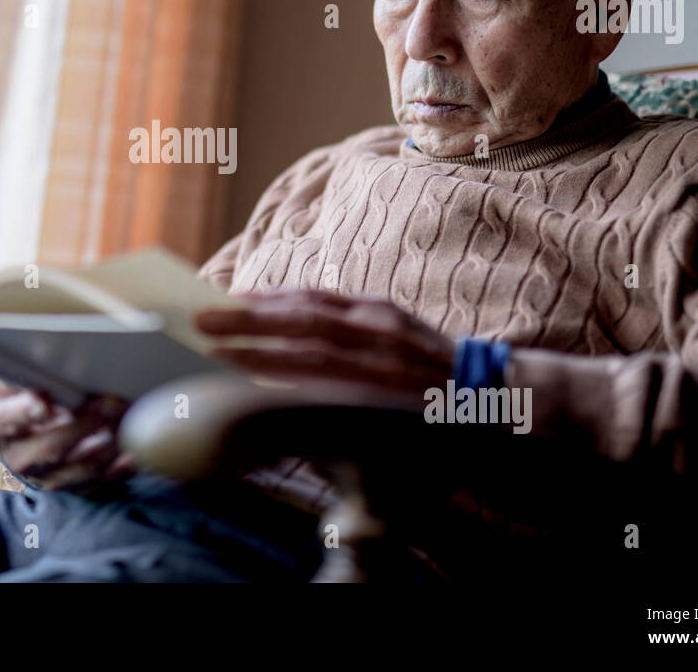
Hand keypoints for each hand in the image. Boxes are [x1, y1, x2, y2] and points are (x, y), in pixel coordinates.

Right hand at [0, 365, 135, 490]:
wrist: (30, 423)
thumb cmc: (23, 390)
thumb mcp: (9, 372)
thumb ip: (10, 360)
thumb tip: (18, 342)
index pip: (4, 421)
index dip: (22, 412)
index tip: (43, 402)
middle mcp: (18, 457)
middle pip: (50, 448)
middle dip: (83, 425)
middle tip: (108, 402)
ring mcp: (47, 477)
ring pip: (80, 468)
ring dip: (109, 445)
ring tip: (126, 417)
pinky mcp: (73, 488)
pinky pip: (101, 484)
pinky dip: (120, 469)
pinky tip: (133, 451)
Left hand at [194, 289, 454, 397]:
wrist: (498, 399)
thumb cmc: (432, 370)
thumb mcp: (393, 334)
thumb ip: (346, 331)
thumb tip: (283, 333)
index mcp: (373, 310)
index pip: (308, 297)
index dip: (262, 298)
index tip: (220, 298)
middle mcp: (378, 327)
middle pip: (301, 316)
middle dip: (248, 318)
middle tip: (199, 321)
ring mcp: (386, 361)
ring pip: (313, 352)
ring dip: (261, 352)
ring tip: (216, 355)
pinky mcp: (393, 396)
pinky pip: (337, 391)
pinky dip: (299, 389)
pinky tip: (264, 392)